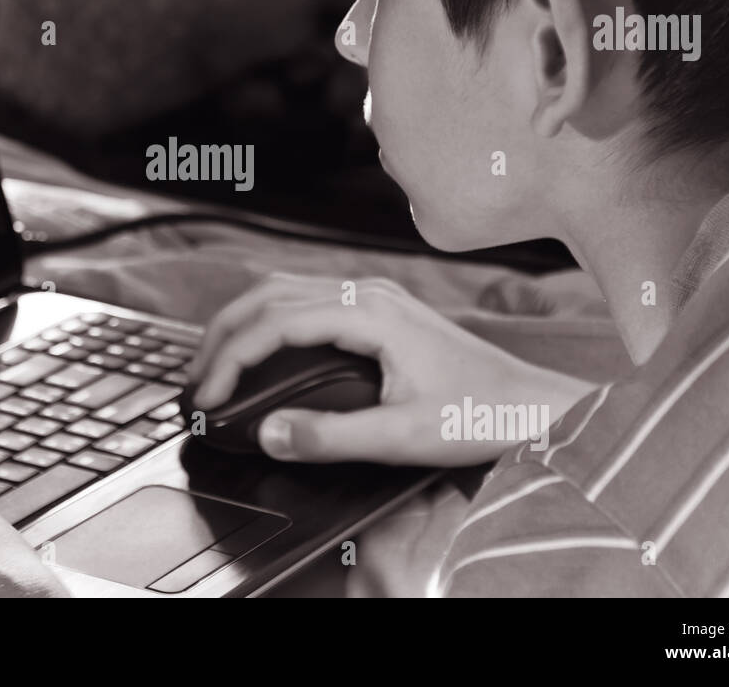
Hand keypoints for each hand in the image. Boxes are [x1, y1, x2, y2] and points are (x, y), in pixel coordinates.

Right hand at [186, 273, 594, 465]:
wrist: (534, 405)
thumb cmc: (483, 413)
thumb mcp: (402, 436)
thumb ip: (330, 437)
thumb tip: (269, 433)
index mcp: (368, 312)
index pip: (274, 323)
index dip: (230, 359)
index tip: (207, 396)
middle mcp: (366, 291)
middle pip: (268, 295)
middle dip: (220, 335)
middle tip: (194, 381)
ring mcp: (372, 295)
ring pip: (283, 290)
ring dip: (241, 323)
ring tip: (213, 364)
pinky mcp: (377, 309)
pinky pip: (305, 299)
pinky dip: (267, 321)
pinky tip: (259, 350)